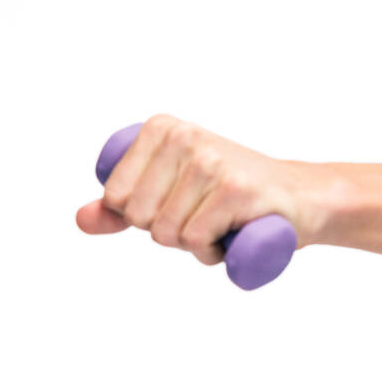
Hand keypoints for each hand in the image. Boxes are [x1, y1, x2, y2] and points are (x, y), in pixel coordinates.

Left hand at [75, 114, 326, 263]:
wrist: (300, 198)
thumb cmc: (233, 197)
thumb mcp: (172, 192)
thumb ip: (122, 205)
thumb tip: (81, 220)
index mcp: (162, 130)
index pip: (115, 197)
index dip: (144, 214)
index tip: (180, 201)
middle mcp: (185, 138)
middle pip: (139, 216)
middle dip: (168, 230)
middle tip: (205, 214)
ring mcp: (211, 162)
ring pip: (165, 233)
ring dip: (194, 244)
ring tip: (222, 224)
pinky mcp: (235, 190)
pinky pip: (194, 240)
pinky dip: (210, 252)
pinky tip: (232, 234)